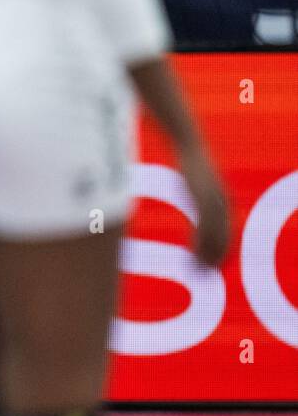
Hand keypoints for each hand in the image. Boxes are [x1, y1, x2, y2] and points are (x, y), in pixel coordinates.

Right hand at [179, 144, 228, 265]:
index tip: (214, 264)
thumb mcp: (196, 180)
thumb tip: (195, 204)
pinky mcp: (203, 197)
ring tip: (201, 268)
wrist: (188, 143)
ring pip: (216, 234)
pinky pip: (204, 225)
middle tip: (209, 272)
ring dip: (209, 253)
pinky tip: (195, 252)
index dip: (222, 248)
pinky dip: (201, 241)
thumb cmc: (189, 161)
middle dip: (218, 255)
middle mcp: (223, 202)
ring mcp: (214, 200)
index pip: (228, 230)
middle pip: (225, 235)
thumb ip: (199, 194)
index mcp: (223, 200)